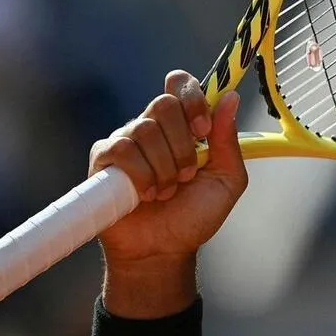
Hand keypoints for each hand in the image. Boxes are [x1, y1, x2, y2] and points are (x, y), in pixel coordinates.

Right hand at [88, 70, 247, 316]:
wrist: (165, 250)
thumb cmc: (195, 216)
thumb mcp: (226, 180)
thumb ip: (228, 140)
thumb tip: (231, 98)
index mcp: (183, 126)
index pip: (180, 85)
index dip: (192, 98)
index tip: (203, 130)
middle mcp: (152, 127)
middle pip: (164, 103)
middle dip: (182, 143)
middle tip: (188, 174)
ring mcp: (126, 141)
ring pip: (144, 128)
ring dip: (165, 166)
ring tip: (167, 191)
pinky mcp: (104, 160)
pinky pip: (121, 149)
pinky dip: (142, 175)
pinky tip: (146, 195)